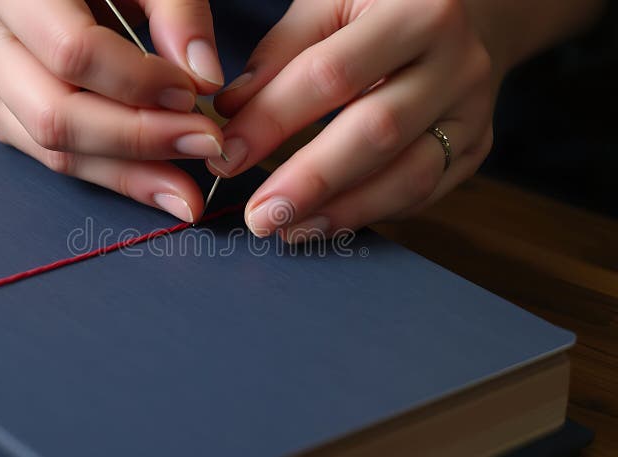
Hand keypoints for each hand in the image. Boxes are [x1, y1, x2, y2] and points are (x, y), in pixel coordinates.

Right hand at [0, 0, 224, 222]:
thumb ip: (178, 12)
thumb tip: (204, 79)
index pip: (74, 53)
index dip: (138, 83)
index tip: (193, 94)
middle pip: (57, 115)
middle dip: (140, 139)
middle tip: (205, 145)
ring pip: (54, 149)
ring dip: (129, 175)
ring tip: (186, 191)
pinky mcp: (2, 113)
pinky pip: (54, 159)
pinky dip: (111, 175)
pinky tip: (157, 184)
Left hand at [213, 0, 494, 240]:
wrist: (468, 13)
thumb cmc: (380, 7)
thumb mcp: (329, 4)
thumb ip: (279, 54)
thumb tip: (231, 115)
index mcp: (415, 9)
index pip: (331, 75)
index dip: (273, 120)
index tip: (227, 157)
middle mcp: (456, 60)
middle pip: (377, 132)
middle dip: (311, 181)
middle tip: (261, 217)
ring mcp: (473, 109)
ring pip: (410, 175)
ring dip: (343, 211)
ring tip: (290, 231)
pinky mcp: (477, 146)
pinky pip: (426, 192)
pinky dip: (373, 213)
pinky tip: (329, 222)